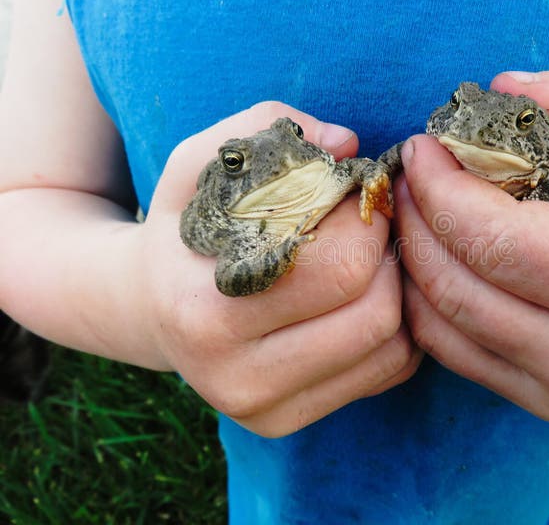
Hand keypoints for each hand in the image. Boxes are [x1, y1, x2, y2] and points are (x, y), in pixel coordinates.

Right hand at [135, 102, 419, 436]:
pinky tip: (363, 295)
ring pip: (389, 347)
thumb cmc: (184, 228)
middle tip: (370, 224)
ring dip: (397, 289)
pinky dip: (395, 327)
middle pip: (375, 312)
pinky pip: (387, 372)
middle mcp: (233, 377)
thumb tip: (345, 144)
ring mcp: (264, 408)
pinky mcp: (289, 420)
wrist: (150, 309)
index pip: (338, 266)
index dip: (364, 217)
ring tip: (367, 257)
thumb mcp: (200, 161)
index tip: (353, 193)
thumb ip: (266, 127)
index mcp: (206, 312)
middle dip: (387, 253)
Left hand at [395, 69, 548, 421]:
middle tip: (409, 172)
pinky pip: (446, 348)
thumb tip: (499, 86)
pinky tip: (428, 254)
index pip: (506, 241)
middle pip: (461, 285)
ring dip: (411, 254)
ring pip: (442, 321)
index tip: (423, 148)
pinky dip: (421, 296)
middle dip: (418, 217)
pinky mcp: (536, 402)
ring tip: (413, 206)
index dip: (446, 189)